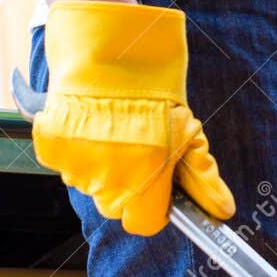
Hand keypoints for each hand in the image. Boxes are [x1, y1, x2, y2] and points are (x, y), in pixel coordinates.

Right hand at [32, 1, 234, 234]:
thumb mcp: (188, 133)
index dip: (152, 210)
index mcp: (145, 174)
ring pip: (90, 187)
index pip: (143, 223)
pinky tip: (91, 129)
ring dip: (101, 170)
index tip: (156, 193)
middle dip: (128, 189)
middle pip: (115, 207)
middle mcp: (108, 175)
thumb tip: (223, 211)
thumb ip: (203, 178)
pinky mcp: (53, 149)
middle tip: (136, 154)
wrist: (113, 52)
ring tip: (113, 134)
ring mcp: (77, 163)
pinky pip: (68, 167)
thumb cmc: (155, 93)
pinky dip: (77, 154)